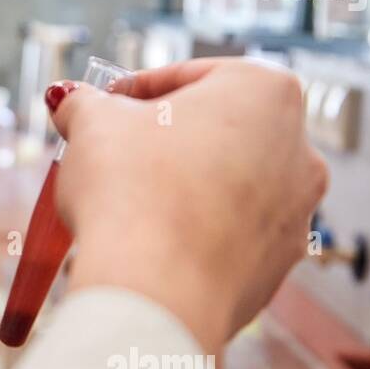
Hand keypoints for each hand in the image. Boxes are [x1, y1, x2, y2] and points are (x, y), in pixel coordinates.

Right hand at [48, 58, 327, 352]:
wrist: (156, 293)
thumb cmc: (133, 192)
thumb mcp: (92, 124)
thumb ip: (84, 103)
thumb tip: (72, 103)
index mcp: (265, 92)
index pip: (189, 76)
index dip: (135, 90)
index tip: (104, 108)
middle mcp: (297, 148)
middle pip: (215, 129)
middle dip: (163, 138)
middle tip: (113, 150)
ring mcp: (295, 211)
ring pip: (226, 183)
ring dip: (180, 184)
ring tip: (128, 198)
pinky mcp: (278, 264)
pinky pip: (227, 233)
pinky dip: (193, 230)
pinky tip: (150, 238)